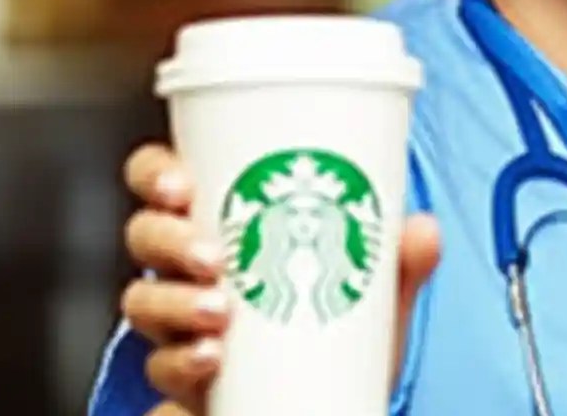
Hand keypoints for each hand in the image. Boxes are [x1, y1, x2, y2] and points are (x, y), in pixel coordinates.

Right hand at [120, 144, 441, 414]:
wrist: (326, 405)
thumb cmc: (336, 329)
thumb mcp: (372, 292)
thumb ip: (398, 263)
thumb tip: (423, 229)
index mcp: (220, 228)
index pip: (161, 184)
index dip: (156, 172)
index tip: (182, 183)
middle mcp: (187, 274)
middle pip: (145, 239)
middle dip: (169, 240)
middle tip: (213, 257)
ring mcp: (179, 329)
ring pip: (143, 304)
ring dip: (173, 303)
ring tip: (219, 315)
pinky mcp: (184, 384)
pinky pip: (159, 373)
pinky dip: (178, 366)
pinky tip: (210, 364)